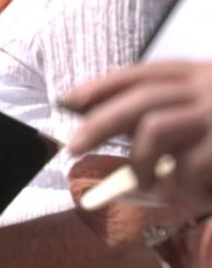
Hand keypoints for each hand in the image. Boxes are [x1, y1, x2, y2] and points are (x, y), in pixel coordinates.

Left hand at [66, 60, 211, 202]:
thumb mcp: (203, 111)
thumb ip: (164, 113)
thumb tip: (111, 126)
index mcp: (197, 75)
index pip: (142, 73)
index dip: (103, 85)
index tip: (70, 100)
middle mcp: (207, 88)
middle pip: (141, 98)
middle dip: (100, 122)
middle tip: (74, 146)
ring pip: (154, 129)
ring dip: (139, 161)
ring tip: (144, 183)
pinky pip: (186, 166)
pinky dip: (180, 185)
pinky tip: (194, 193)